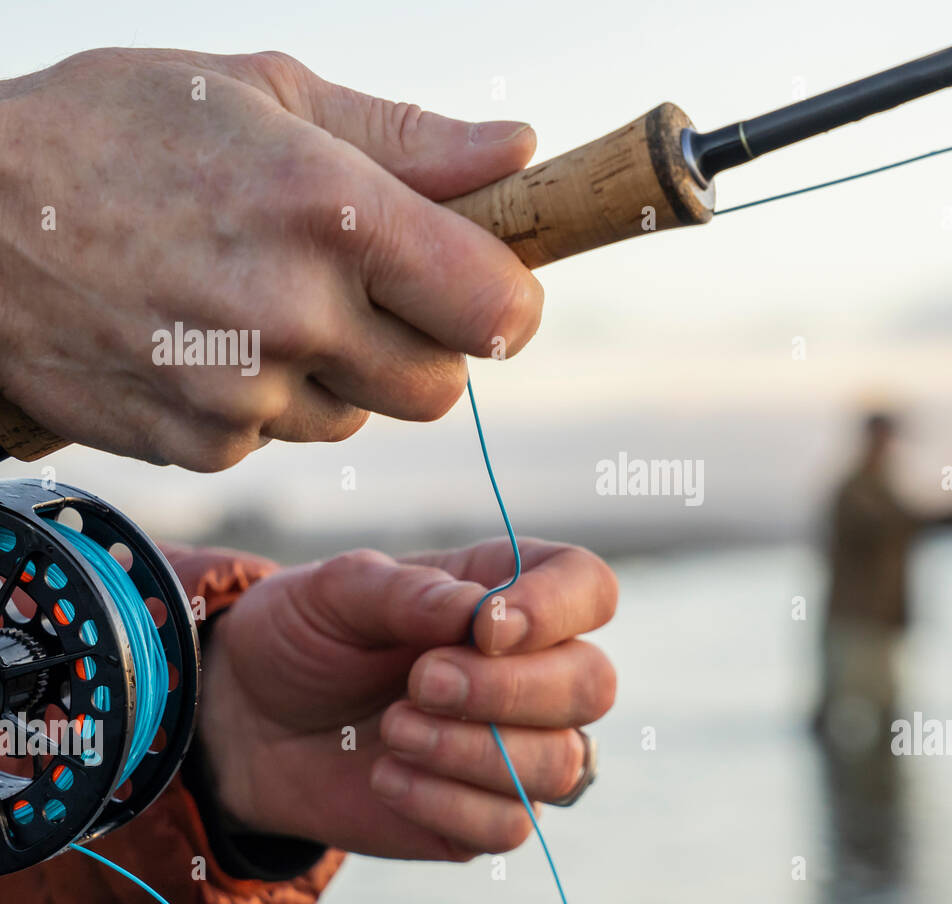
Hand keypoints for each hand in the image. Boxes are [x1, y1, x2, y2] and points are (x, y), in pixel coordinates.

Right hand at [0, 48, 542, 469]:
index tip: (488, 284)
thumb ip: (407, 137)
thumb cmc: (114, 133)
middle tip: (369, 289)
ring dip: (343, 372)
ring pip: (363, 416)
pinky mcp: (201, 444)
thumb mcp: (260, 92)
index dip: (507, 301)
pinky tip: (210, 339)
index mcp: (327, 211)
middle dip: (426, 345)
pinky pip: (284, 439)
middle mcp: (292, 313)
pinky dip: (270, 402)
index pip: (495, 308)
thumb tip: (518, 150)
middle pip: (442, 386)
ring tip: (263, 301)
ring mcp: (242, 392)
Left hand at [197, 540, 616, 859]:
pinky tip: (386, 777)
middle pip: (593, 684)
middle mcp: (536, 669)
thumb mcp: (336, 591)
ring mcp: (521, 747)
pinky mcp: (488, 814)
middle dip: (508, 689)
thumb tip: (476, 611)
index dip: (557, 609)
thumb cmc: (306, 636)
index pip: (589, 589)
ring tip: (392, 730)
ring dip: (473, 750)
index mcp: (513, 594)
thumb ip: (407, 590)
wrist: (251, 721)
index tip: (484, 628)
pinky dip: (446, 804)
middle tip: (420, 682)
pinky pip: (511, 826)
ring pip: (563, 763)